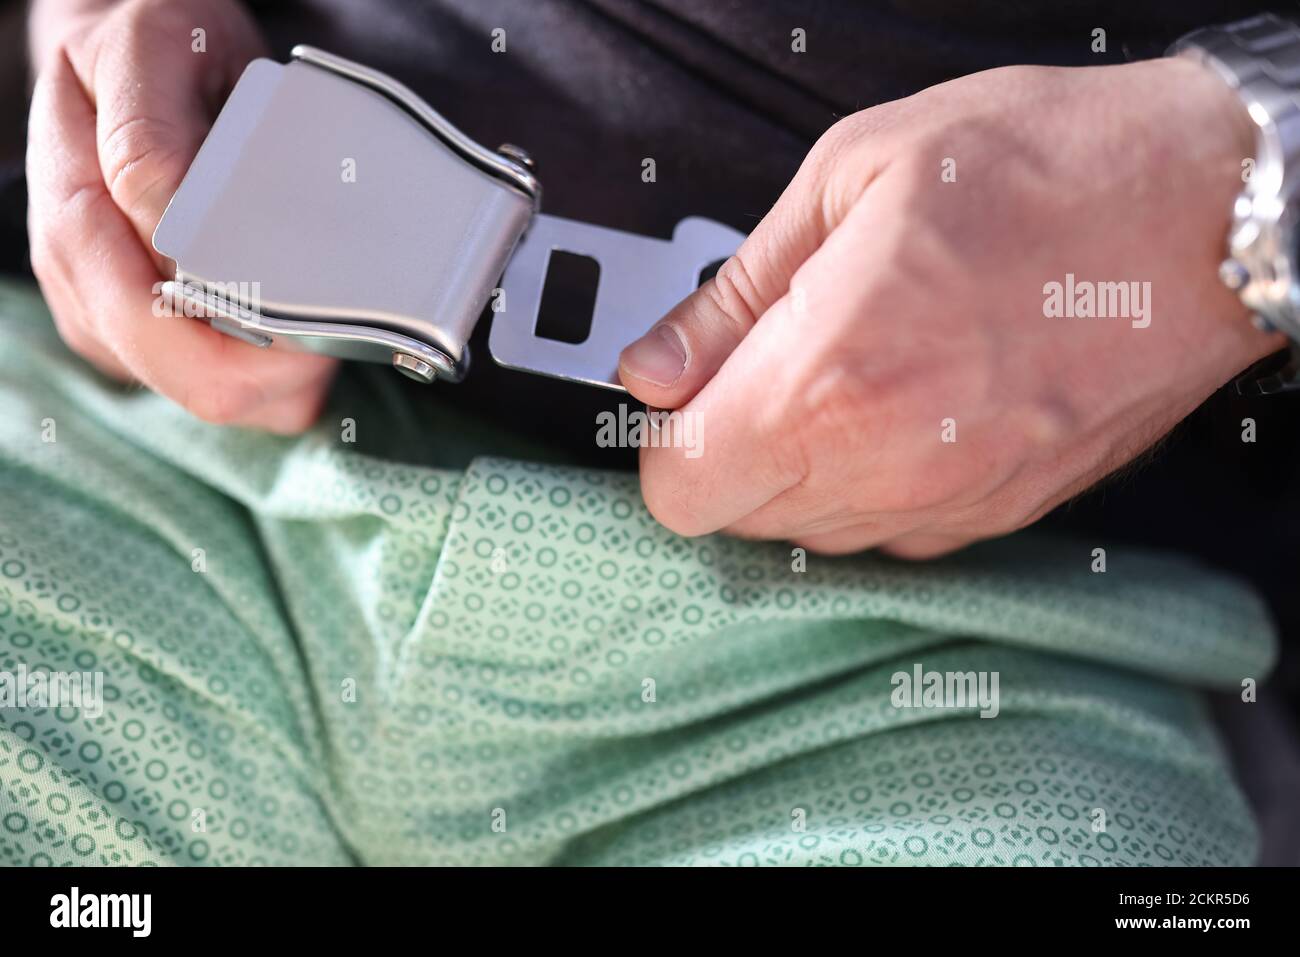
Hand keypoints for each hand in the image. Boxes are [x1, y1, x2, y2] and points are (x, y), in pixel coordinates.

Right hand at [27, 0, 335, 431]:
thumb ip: (149, 145)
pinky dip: (285, 365)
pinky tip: (298, 311)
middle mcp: (90, 295)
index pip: (172, 340)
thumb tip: (178, 233)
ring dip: (293, 369)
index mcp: (78, 231)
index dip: (262, 346)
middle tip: (344, 312)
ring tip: (320, 300)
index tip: (327, 307)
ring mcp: (122, 328)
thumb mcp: (143, 56)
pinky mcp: (158, 342)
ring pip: (237, 404)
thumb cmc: (147, 47)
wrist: (125, 56)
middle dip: (289, 367)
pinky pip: (243, 390)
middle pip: (210, 391)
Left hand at [619, 58, 1282, 557]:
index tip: (691, 388)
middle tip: (774, 359)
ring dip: (801, 465)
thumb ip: (730, 295)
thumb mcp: (850, 178)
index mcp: (830, 378)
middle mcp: (887, 466)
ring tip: (856, 365)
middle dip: (730, 447)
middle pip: (737, 518)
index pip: (680, 489)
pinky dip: (871, 480)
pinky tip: (909, 399)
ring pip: (810, 533)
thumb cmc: (1049, 168)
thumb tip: (651, 366)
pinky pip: (888, 530)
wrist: (1208, 212)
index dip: (670, 436)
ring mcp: (951, 505)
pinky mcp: (1000, 517)